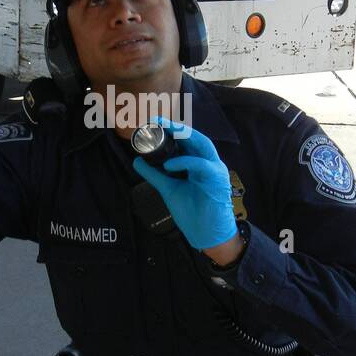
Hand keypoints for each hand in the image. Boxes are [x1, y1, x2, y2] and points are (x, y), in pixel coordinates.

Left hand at [132, 115, 237, 250]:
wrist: (206, 234)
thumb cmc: (192, 212)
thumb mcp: (168, 188)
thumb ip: (155, 174)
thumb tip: (138, 161)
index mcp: (199, 163)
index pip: (187, 141)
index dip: (172, 130)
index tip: (154, 122)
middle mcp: (209, 163)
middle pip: (195, 138)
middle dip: (177, 128)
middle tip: (158, 121)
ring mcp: (215, 170)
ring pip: (202, 145)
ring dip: (184, 136)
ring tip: (166, 131)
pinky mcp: (217, 180)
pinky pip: (201, 165)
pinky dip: (185, 162)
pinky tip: (169, 164)